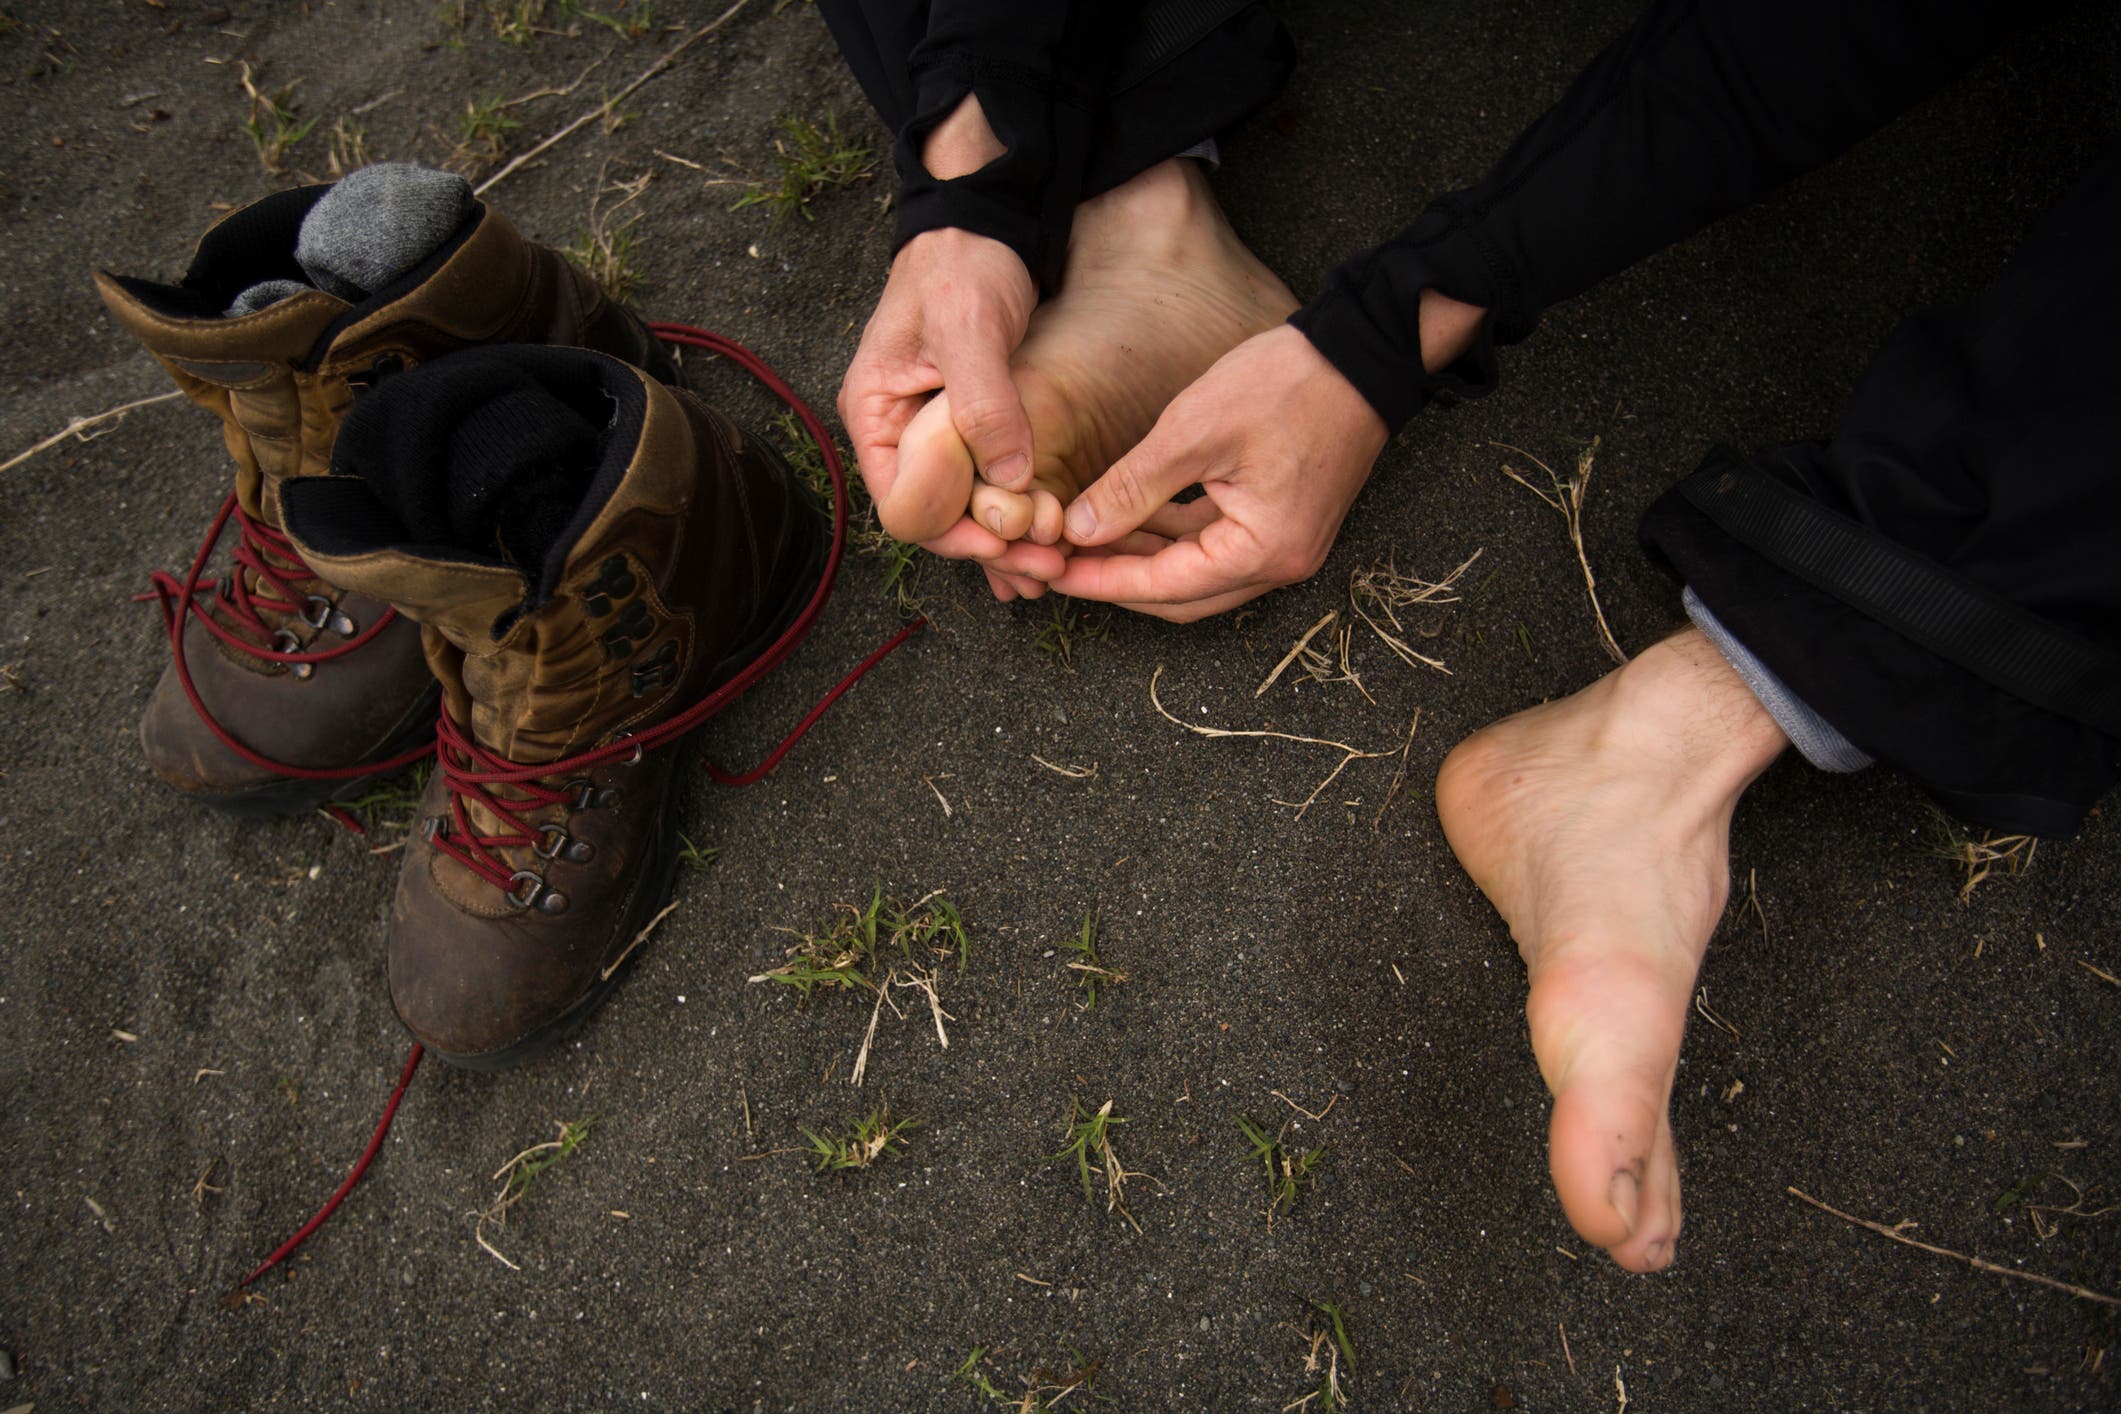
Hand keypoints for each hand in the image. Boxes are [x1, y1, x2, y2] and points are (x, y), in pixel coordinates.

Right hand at [837, 225, 1037, 547]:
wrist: (984, 222)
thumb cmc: (962, 263)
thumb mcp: (968, 329)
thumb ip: (982, 403)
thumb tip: (1006, 479)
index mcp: (875, 415)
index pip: (903, 506)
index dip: (953, 534)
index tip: (1006, 543)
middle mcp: (898, 434)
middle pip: (935, 518)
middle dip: (989, 547)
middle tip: (1046, 568)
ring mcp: (933, 434)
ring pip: (965, 508)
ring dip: (1008, 538)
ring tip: (1055, 562)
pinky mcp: (971, 427)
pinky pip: (988, 484)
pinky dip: (1016, 511)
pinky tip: (1051, 535)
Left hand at [1047, 324, 1389, 620]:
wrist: (1361, 351)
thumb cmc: (1285, 385)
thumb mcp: (1194, 432)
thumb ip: (1132, 488)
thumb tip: (1078, 531)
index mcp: (1263, 551)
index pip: (1164, 586)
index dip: (1102, 582)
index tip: (1050, 572)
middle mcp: (1280, 563)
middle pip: (1180, 595)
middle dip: (1118, 580)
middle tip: (1059, 562)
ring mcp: (1285, 544)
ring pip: (1195, 571)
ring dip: (1142, 558)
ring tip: (1084, 539)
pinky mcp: (1282, 521)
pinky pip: (1215, 544)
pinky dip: (1172, 537)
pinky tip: (1129, 518)